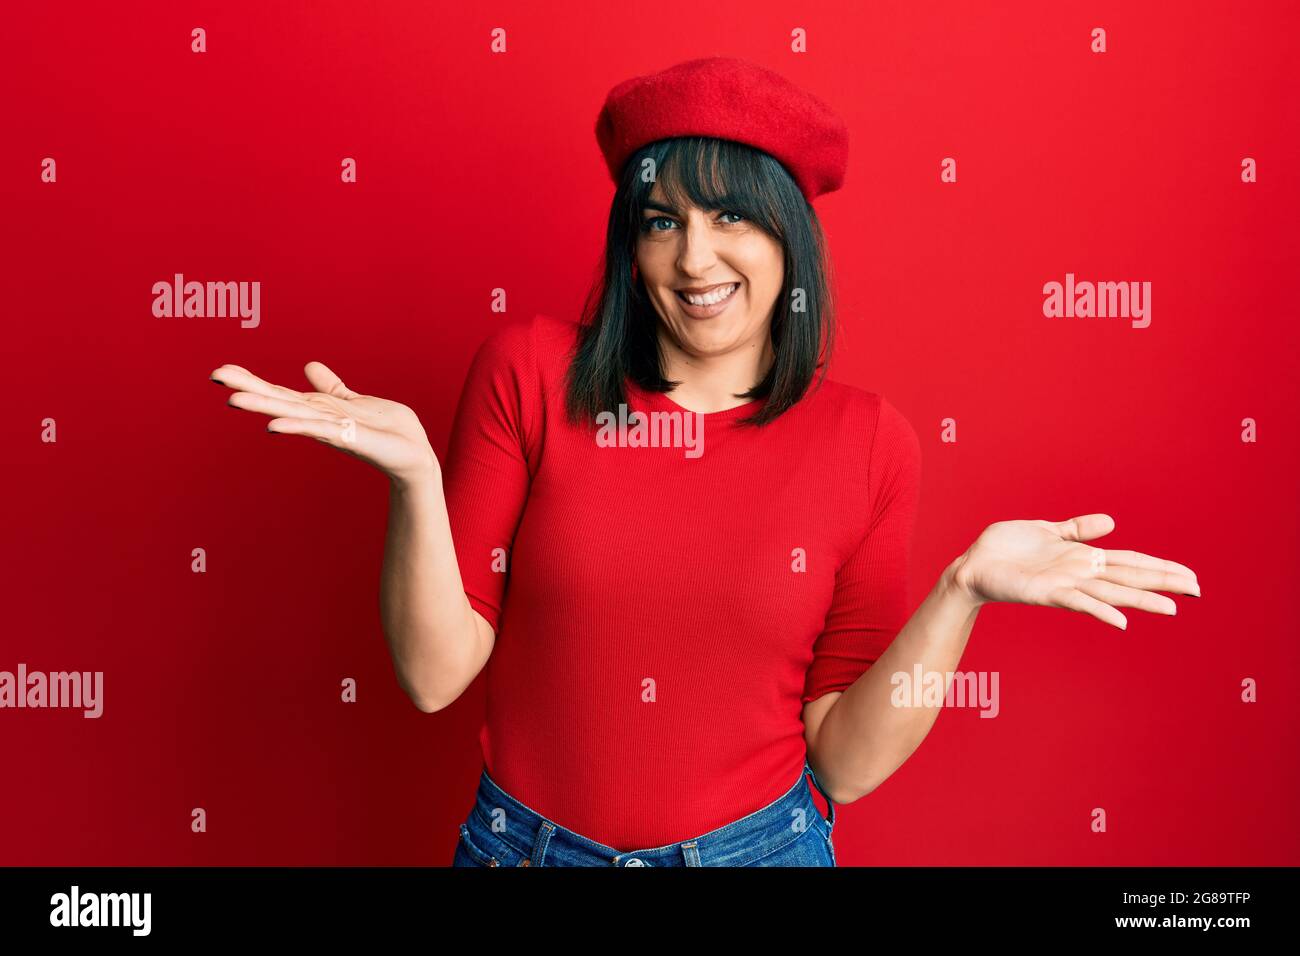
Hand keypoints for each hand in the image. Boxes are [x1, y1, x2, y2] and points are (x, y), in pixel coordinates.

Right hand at [210, 361, 438, 485]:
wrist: (414, 454)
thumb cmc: (387, 430)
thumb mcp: (354, 400)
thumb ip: (331, 386)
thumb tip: (308, 365)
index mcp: (319, 410)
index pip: (280, 393)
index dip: (252, 382)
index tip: (221, 371)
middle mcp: (320, 421)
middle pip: (279, 402)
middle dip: (249, 389)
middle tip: (216, 375)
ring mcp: (333, 431)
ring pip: (293, 416)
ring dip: (265, 408)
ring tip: (235, 400)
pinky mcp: (352, 440)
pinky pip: (321, 431)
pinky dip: (298, 428)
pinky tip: (275, 427)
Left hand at [948, 513, 1198, 629]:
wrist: (973, 565)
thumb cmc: (1006, 549)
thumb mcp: (1046, 530)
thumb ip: (1077, 529)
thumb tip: (1111, 522)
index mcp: (1082, 558)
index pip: (1130, 562)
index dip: (1159, 567)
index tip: (1190, 575)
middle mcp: (1080, 574)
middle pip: (1130, 578)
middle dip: (1163, 583)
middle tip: (1198, 590)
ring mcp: (1065, 585)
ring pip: (1111, 593)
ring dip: (1141, 601)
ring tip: (1172, 609)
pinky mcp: (1045, 593)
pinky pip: (1077, 602)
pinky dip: (1099, 611)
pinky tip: (1122, 621)